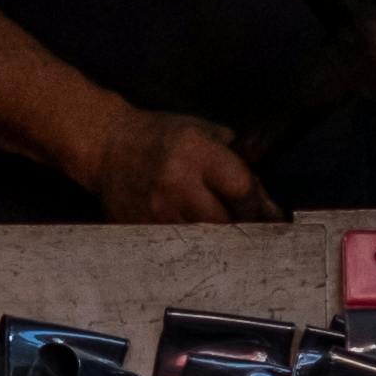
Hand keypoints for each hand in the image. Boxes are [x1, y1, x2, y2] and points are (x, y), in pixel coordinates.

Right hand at [83, 105, 274, 225]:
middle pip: (226, 222)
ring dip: (217, 238)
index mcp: (194, 150)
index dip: (259, 204)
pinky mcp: (140, 228)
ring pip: (204, 240)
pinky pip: (178, 246)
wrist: (107, 146)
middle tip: (248, 224)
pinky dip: (191, 243)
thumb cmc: (160, 135)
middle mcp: (175, 182)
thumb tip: (264, 196)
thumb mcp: (202, 129)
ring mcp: (156, 210)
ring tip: (220, 229)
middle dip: (240, 225)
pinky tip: (191, 231)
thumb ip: (235, 158)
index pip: (241, 188)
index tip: (269, 213)